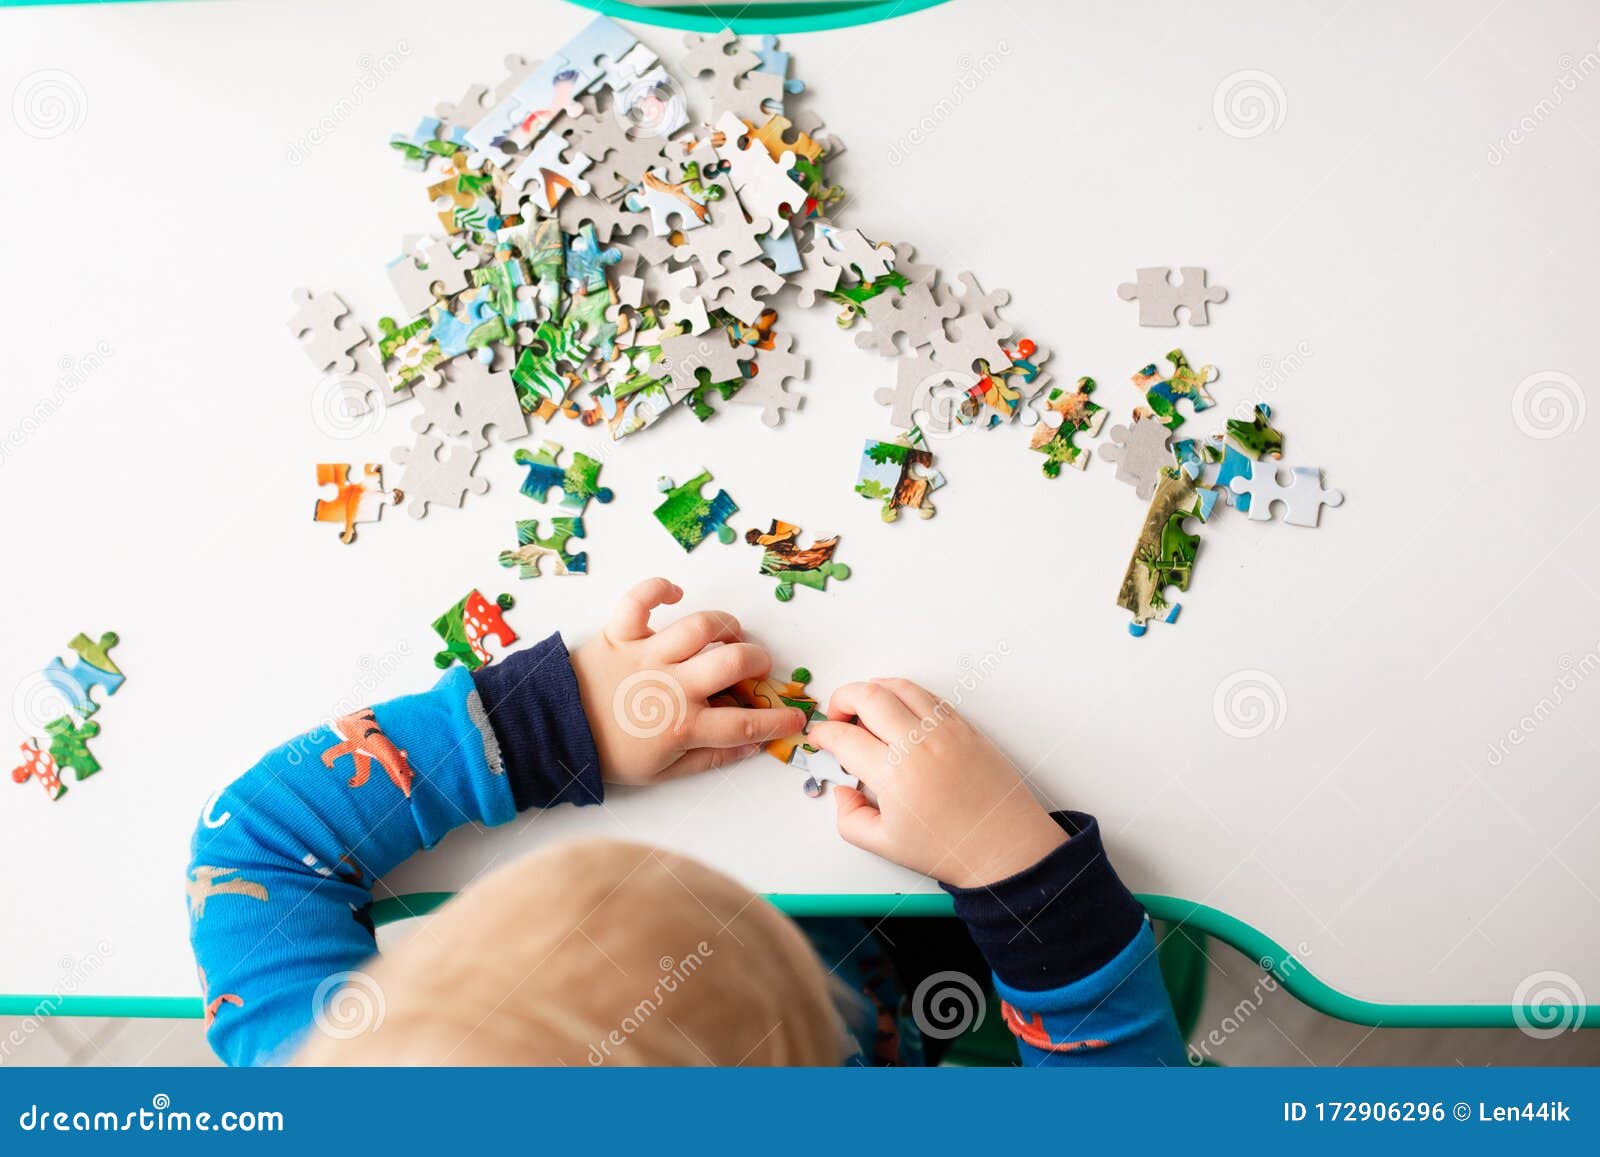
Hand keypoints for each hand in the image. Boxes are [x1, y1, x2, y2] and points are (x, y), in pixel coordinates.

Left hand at [569, 578, 809, 785]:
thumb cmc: (608, 754)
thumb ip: (709, 758)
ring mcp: (647, 656)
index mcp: (684, 726)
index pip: (745, 723)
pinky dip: (659, 589)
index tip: (794, 718)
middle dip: (757, 661)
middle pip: (734, 663)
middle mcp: (672, 687)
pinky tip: (674, 595)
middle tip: (756, 666)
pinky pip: (641, 599)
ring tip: (727, 635)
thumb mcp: (662, 772)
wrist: (553, 733)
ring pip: (701, 627)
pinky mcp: (620, 633)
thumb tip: (750, 746)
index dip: (777, 721)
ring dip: (724, 626)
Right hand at [807, 678, 1067, 888]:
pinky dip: (904, 694)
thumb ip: (849, 818)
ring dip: (872, 689)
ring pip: (898, 686)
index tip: (820, 739)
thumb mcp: (885, 845)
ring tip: (865, 709)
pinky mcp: (964, 726)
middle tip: (837, 717)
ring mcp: (944, 730)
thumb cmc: (952, 847)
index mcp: (894, 774)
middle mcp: (918, 744)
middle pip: (866, 696)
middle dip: (841, 699)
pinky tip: (898, 711)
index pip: (844, 736)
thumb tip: (843, 790)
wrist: (1005, 846)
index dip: (823, 734)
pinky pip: (928, 696)